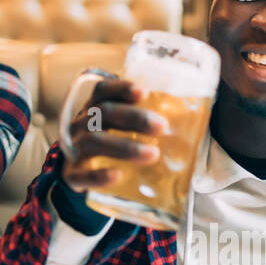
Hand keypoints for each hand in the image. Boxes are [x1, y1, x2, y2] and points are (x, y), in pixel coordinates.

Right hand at [60, 79, 164, 193]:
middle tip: (161, 126)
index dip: (121, 88)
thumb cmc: (108, 143)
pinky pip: (81, 174)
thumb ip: (145, 122)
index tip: (143, 91)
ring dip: (124, 146)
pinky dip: (98, 175)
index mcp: (94, 108)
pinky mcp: (72, 175)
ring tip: (152, 154)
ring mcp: (74, 148)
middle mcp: (81, 124)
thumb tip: (193, 120)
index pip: (103, 91)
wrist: (78, 174)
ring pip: (94, 142)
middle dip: (134, 117)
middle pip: (103, 113)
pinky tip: (116, 176)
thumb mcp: (119, 128)